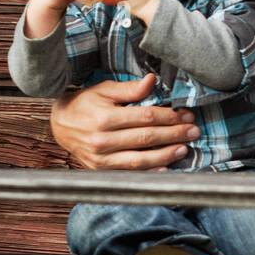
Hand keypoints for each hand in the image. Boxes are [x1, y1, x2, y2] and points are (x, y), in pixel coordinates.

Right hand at [50, 73, 200, 169]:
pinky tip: (166, 168)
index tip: (185, 115)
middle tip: (193, 131)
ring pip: (140, 160)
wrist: (60, 125)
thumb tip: (152, 80)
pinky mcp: (101, 170)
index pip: (144, 117)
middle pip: (146, 138)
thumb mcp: (105, 90)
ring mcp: (101, 159)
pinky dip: (149, 173)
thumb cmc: (86, 104)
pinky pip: (130, 174)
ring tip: (184, 149)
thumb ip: (130, 89)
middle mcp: (102, 140)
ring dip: (166, 155)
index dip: (169, 117)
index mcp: (104, 118)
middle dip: (174, 134)